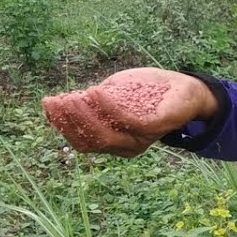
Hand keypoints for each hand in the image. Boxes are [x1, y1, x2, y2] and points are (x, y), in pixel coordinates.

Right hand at [40, 68, 216, 156]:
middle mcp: (125, 146)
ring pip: (104, 135)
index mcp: (114, 141)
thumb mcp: (116, 94)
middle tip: (57, 100)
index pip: (81, 140)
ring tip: (75, 96)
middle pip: (89, 141)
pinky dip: (108, 108)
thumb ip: (94, 101)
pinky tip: (97, 92)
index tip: (47, 103)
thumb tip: (64, 101)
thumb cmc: (150, 91)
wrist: (189, 89)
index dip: (62, 124)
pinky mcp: (154, 128)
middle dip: (69, 121)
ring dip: (85, 116)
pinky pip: (126, 122)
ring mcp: (140, 139)